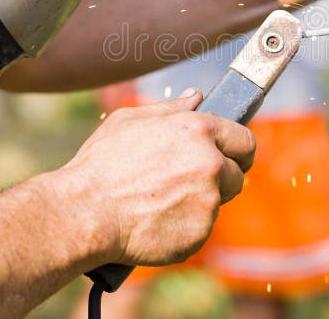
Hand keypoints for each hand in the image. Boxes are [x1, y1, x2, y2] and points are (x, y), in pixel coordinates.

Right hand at [61, 89, 255, 266]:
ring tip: (161, 201)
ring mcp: (208, 200)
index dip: (237, 149)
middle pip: (235, 173)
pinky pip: (201, 228)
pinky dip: (185, 227)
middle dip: (219, 178)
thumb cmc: (102, 163)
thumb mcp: (130, 121)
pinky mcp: (200, 232)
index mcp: (198, 130)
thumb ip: (171, 109)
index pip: (244, 140)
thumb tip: (196, 97)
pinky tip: (157, 220)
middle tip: (188, 182)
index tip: (231, 157)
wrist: (85, 212)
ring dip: (199, 202)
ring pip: (217, 202)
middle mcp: (210, 163)